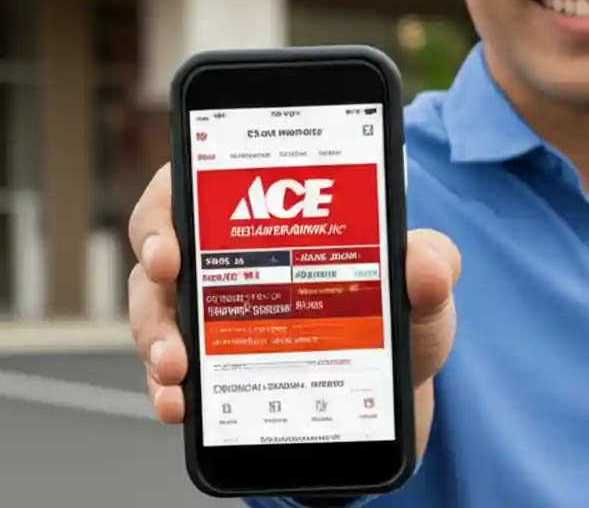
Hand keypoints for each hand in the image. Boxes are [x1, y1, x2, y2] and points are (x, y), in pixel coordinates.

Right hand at [127, 163, 460, 452]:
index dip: (171, 203)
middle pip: (160, 245)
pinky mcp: (210, 363)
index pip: (197, 182)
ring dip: (157, 338)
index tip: (175, 238)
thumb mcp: (424, 287)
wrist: (393, 390)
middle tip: (171, 282)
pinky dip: (169, 388)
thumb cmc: (399, 316)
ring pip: (156, 311)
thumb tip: (427, 264)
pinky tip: (181, 404)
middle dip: (155, 270)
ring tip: (177, 369)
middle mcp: (226, 255)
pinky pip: (171, 371)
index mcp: (269, 213)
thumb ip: (433, 266)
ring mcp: (210, 310)